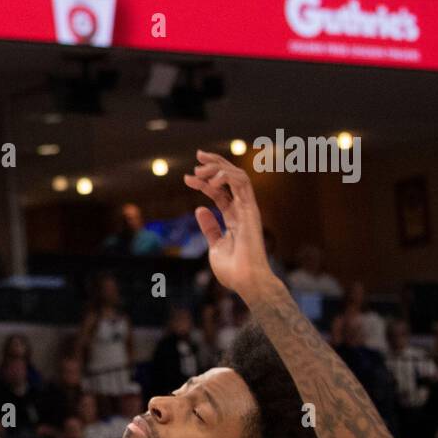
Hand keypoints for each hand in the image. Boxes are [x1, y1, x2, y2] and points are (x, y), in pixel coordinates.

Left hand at [184, 150, 277, 300]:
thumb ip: (210, 227)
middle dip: (215, 165)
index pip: (221, 193)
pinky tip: (209, 180)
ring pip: (238, 176)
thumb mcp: (215, 246)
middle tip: (198, 156)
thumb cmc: (233, 270)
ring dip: (219, 167)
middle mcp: (243, 211)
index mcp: (235, 218)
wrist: (245, 280)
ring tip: (199, 168)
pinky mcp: (250, 210)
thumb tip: (199, 209)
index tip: (187, 178)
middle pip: (231, 180)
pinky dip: (226, 176)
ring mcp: (248, 209)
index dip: (204, 183)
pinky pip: (242, 184)